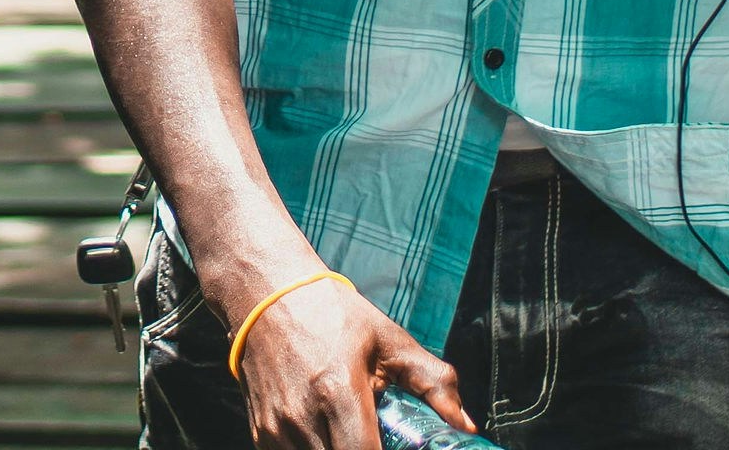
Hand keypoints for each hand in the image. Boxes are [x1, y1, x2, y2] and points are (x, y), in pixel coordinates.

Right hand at [230, 268, 472, 443]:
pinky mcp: (262, 433)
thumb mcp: (389, 340)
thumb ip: (433, 383)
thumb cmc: (332, 314)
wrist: (266, 294)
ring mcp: (278, 428)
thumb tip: (466, 425)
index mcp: (338, 391)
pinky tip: (331, 434)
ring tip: (357, 433)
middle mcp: (302, 416)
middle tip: (381, 440)